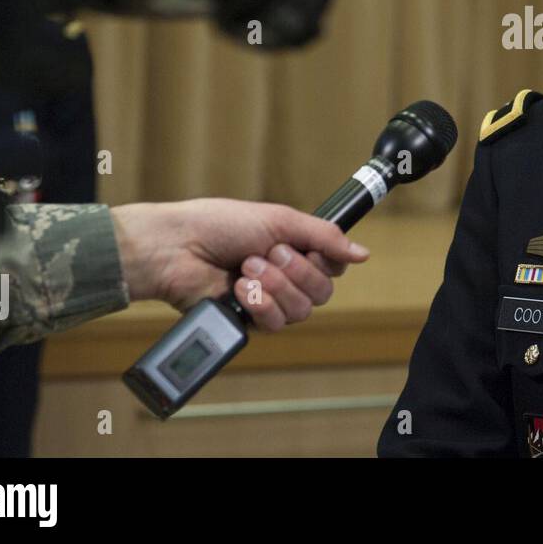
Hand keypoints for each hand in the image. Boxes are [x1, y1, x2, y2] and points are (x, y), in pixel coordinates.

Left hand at [112, 198, 369, 331]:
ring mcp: (268, 300)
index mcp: (295, 250)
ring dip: (275, 286)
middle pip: (322, 291)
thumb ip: (325, 237)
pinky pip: (276, 323)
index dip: (325, 261)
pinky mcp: (249, 321)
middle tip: (266, 254)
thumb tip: (364, 254)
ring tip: (246, 269)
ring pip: (302, 310)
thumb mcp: (280, 220)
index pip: (333, 267)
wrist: (178, 248)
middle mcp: (286, 277)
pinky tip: (239, 289)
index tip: (305, 248)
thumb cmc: (221, 225)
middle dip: (296, 272)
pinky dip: (260, 304)